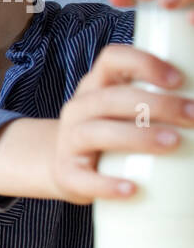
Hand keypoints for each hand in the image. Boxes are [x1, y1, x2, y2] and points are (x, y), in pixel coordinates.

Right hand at [52, 44, 193, 202]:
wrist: (66, 166)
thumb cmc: (111, 132)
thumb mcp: (125, 109)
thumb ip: (158, 100)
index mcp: (96, 85)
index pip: (112, 59)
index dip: (144, 64)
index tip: (179, 80)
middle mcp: (79, 108)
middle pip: (110, 98)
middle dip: (156, 105)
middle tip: (193, 115)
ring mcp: (69, 141)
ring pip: (95, 133)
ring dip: (138, 137)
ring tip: (174, 143)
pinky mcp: (67, 174)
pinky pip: (83, 179)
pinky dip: (107, 184)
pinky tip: (132, 189)